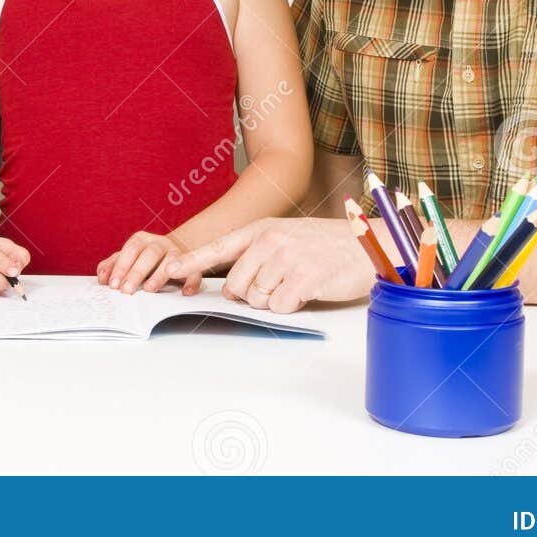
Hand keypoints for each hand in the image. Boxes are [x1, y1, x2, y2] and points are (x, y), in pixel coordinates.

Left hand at [97, 231, 186, 293]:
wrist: (176, 252)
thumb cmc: (146, 258)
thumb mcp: (128, 257)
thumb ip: (113, 264)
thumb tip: (102, 277)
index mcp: (142, 240)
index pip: (130, 249)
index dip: (121, 266)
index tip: (113, 283)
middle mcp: (160, 244)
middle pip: (149, 254)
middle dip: (136, 272)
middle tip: (126, 290)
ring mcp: (177, 253)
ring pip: (171, 260)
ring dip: (160, 275)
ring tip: (150, 289)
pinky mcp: (192, 266)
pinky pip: (195, 272)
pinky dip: (191, 282)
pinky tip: (185, 292)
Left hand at [166, 218, 373, 311]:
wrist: (369, 245)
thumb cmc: (327, 245)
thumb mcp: (288, 237)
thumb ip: (258, 254)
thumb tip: (232, 286)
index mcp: (262, 230)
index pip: (217, 247)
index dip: (190, 263)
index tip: (167, 273)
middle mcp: (270, 240)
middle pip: (236, 286)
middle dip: (251, 295)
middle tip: (278, 285)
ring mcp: (286, 257)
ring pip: (257, 299)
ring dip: (275, 301)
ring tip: (297, 283)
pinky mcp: (304, 277)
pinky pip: (280, 306)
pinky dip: (292, 306)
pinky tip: (308, 290)